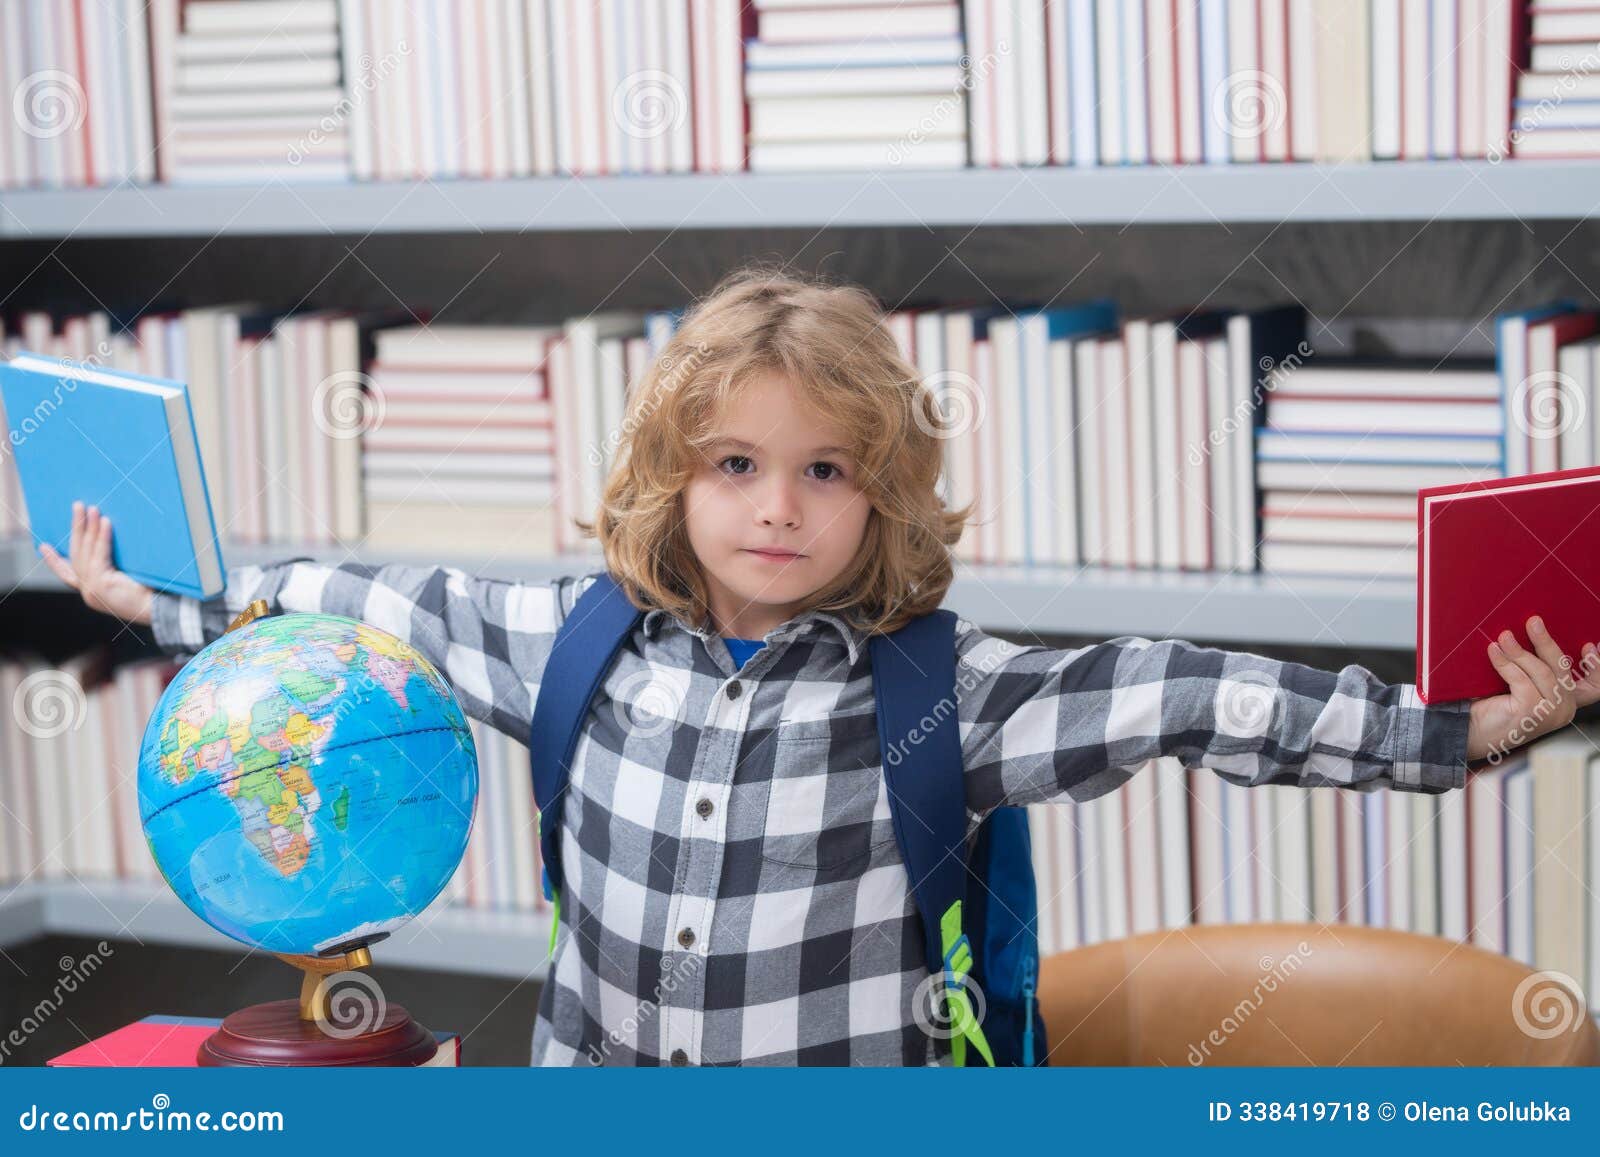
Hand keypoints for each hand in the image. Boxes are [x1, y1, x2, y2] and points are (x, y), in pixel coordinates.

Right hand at [37, 501, 154, 624]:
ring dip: (87, 527)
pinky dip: (102, 537)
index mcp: (92, 593)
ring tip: (90, 508)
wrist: (160, 610)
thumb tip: (109, 540)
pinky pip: (100, 555)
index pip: (68, 575)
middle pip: (75, 555)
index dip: (54, 561)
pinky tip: (105, 522)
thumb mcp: (124, 580)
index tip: (43, 547)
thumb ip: (112, 567)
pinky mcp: (101, 585)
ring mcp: (93, 589)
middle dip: (76, 529)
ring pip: (85, 552)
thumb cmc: (150, 594)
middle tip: (76, 506)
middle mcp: (88, 592)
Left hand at [1465, 614, 1599, 760]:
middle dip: (1546, 642)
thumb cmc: (1495, 705)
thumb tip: (1534, 633)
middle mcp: (1564, 710)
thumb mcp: (1523, 686)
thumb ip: (1535, 670)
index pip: (1594, 688)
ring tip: (1504, 636)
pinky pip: (1520, 679)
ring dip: (1519, 651)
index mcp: (1567, 703)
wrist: (1471, 730)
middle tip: (1533, 622)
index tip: (1588, 645)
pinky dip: (1505, 662)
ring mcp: (1550, 713)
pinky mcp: (1532, 713)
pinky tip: (1494, 650)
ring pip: (1540, 671)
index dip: (1596, 667)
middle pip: (1561, 668)